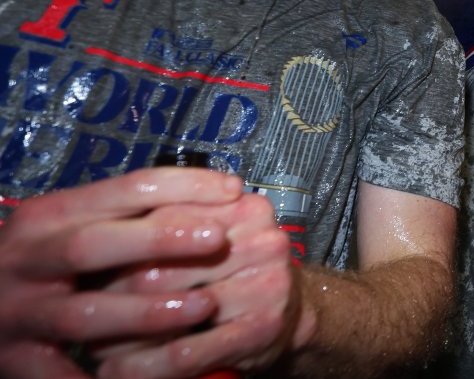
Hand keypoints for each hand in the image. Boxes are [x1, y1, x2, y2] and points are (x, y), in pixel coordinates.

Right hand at [0, 168, 242, 378]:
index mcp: (49, 217)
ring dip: (146, 312)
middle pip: (93, 245)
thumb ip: (128, 215)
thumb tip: (215, 196)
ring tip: (202, 306)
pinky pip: (61, 375)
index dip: (181, 185)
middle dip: (160, 240)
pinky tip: (150, 377)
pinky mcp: (16, 359)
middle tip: (218, 237)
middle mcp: (27, 260)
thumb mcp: (72, 225)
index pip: (121, 190)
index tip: (231, 188)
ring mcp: (20, 312)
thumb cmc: (41, 262)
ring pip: (82, 314)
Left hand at [93, 192, 299, 378]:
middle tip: (84, 313)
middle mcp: (263, 240)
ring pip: (166, 313)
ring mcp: (267, 284)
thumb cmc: (236, 272)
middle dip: (111, 297)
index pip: (162, 219)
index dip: (116, 246)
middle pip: (158, 268)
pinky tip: (120, 371)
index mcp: (244, 207)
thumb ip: (169, 222)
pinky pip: (186, 352)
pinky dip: (145, 367)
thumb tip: (92, 239)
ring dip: (122, 337)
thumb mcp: (211, 234)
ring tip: (97, 345)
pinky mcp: (261, 328)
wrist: (292, 311)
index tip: (87, 267)